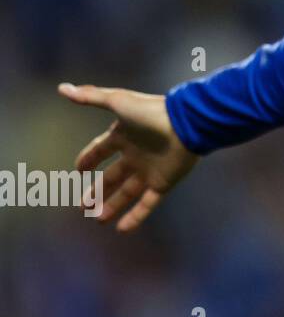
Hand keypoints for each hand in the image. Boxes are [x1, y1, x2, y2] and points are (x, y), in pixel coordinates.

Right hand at [59, 82, 198, 231]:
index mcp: (125, 135)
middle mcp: (137, 154)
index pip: (102, 149)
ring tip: (98, 220)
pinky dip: (136, 216)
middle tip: (82, 206)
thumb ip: (91, 97)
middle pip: (113, 176)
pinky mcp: (164, 182)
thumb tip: (62, 88)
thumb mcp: (118, 102)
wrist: (187, 124)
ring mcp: (150, 169)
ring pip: (128, 192)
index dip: (89, 158)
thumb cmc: (151, 112)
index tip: (78, 169)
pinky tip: (122, 229)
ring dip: (112, 206)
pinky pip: (148, 203)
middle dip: (98, 190)